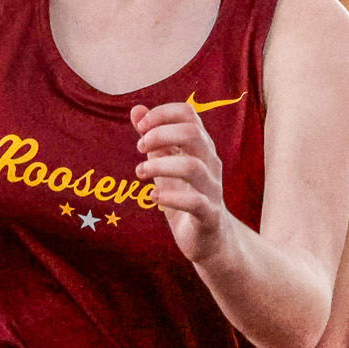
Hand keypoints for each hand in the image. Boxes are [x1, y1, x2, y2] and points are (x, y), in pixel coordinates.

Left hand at [132, 101, 227, 262]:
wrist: (207, 238)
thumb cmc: (184, 195)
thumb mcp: (165, 163)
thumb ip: (153, 138)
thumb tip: (136, 109)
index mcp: (201, 147)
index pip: (188, 114)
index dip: (162, 114)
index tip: (141, 127)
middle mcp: (210, 163)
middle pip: (193, 134)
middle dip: (160, 135)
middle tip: (139, 147)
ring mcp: (212, 189)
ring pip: (192, 167)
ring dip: (159, 166)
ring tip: (140, 172)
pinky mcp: (209, 214)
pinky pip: (194, 202)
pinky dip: (169, 198)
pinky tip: (153, 197)